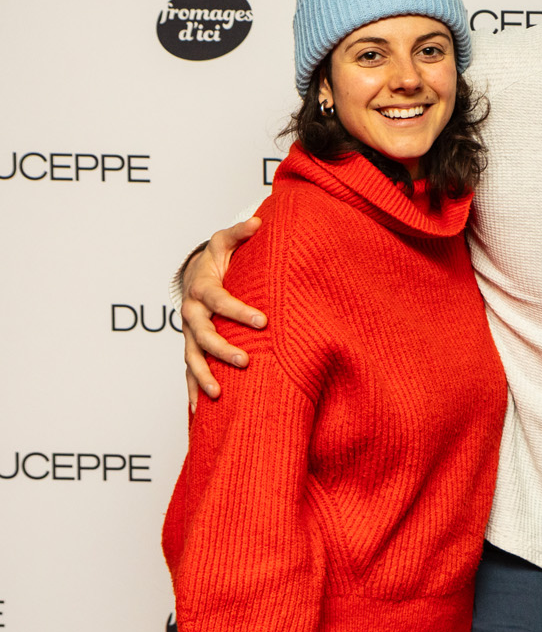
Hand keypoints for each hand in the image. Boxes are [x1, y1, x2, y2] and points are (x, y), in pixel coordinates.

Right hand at [181, 217, 266, 409]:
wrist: (196, 272)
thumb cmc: (218, 258)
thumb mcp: (226, 240)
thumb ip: (240, 232)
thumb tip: (258, 220)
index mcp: (202, 289)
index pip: (219, 301)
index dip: (238, 311)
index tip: (263, 321)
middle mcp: (191, 314)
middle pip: (201, 335)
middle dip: (221, 349)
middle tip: (246, 362)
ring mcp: (188, 334)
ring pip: (191, 358)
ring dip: (203, 376)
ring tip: (218, 395)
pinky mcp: (191, 347)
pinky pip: (188, 372)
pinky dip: (192, 391)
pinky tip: (200, 412)